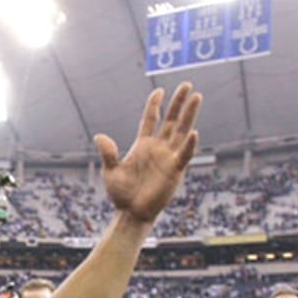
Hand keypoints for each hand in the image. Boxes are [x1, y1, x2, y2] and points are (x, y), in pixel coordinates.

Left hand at [95, 83, 202, 223]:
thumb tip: (100, 136)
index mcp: (142, 145)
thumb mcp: (110, 171)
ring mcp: (168, 157)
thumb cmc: (120, 194)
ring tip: (197, 96)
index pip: (151, 119)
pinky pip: (184, 154)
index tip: (159, 91)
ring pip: (181, 131)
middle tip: (186, 84)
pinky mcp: (175, 170)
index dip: (155, 105)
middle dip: (178, 102)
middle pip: (171, 120)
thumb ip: (108, 153)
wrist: (131, 213)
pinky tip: (193, 132)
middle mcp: (158, 148)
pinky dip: (190, 144)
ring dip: (189, 114)